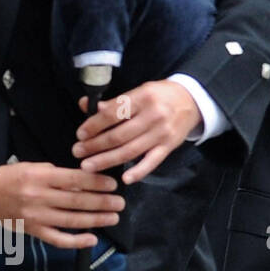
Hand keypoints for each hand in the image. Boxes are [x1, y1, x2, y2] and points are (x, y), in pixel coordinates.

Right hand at [0, 161, 123, 248]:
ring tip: (113, 217)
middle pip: (77, 201)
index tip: (112, 184)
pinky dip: (76, 241)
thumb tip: (83, 181)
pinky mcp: (34, 231)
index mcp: (39, 177)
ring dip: (96, 220)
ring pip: (72, 220)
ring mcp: (37, 216)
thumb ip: (56, 174)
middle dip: (102, 202)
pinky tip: (92, 239)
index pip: (74, 179)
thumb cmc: (10, 178)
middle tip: (120, 202)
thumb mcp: (31, 167)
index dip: (96, 182)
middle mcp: (39, 197)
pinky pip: (58, 239)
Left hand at [73, 81, 200, 183]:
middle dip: (95, 145)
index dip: (94, 125)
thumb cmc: (158, 95)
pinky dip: (139, 171)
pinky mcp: (169, 146)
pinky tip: (124, 178)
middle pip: (119, 135)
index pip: (113, 114)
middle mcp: (152, 116)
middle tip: (77, 152)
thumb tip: (86, 105)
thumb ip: (113, 102)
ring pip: (131, 150)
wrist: (192, 100)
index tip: (80, 134)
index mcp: (141, 98)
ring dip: (107, 160)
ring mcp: (162, 133)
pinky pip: (152, 161)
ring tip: (88, 166)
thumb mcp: (137, 92)